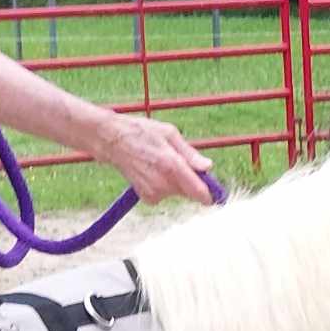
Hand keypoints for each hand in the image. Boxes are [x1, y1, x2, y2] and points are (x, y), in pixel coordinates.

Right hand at [97, 114, 214, 204]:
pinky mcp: (146, 198)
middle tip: (178, 162)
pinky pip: (165, 195)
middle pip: (190, 192)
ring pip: (177, 192)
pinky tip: (152, 171)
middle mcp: (163, 183)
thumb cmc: (143, 132)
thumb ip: (190, 154)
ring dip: (175, 182)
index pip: (199, 192)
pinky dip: (163, 186)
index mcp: (173, 166)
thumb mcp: (170, 134)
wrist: (113, 141)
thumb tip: (208, 167)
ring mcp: (154, 192)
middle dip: (191, 181)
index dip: (210, 194)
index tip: (216, 193)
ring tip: (161, 163)